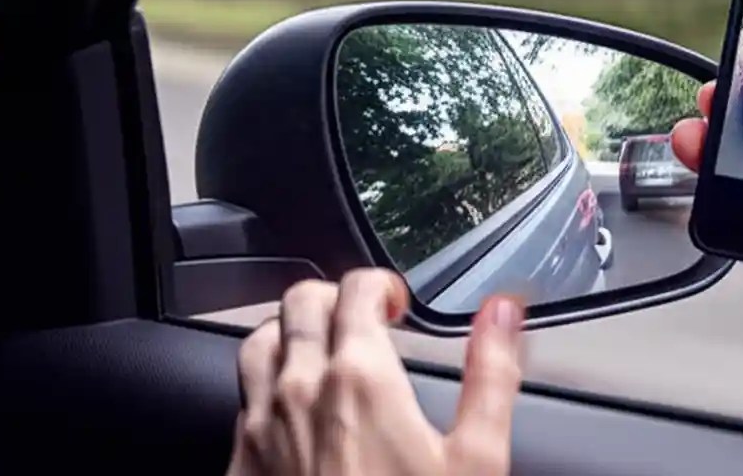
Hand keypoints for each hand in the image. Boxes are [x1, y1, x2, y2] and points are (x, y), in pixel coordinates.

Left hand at [227, 269, 524, 475]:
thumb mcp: (477, 459)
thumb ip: (491, 374)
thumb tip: (503, 313)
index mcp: (361, 377)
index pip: (355, 289)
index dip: (380, 284)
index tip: (396, 302)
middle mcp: (300, 390)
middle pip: (299, 303)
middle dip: (335, 298)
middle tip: (365, 321)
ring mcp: (260, 428)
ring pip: (259, 343)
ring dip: (290, 333)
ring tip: (322, 350)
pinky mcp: (239, 466)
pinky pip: (240, 401)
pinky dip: (266, 387)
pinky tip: (294, 412)